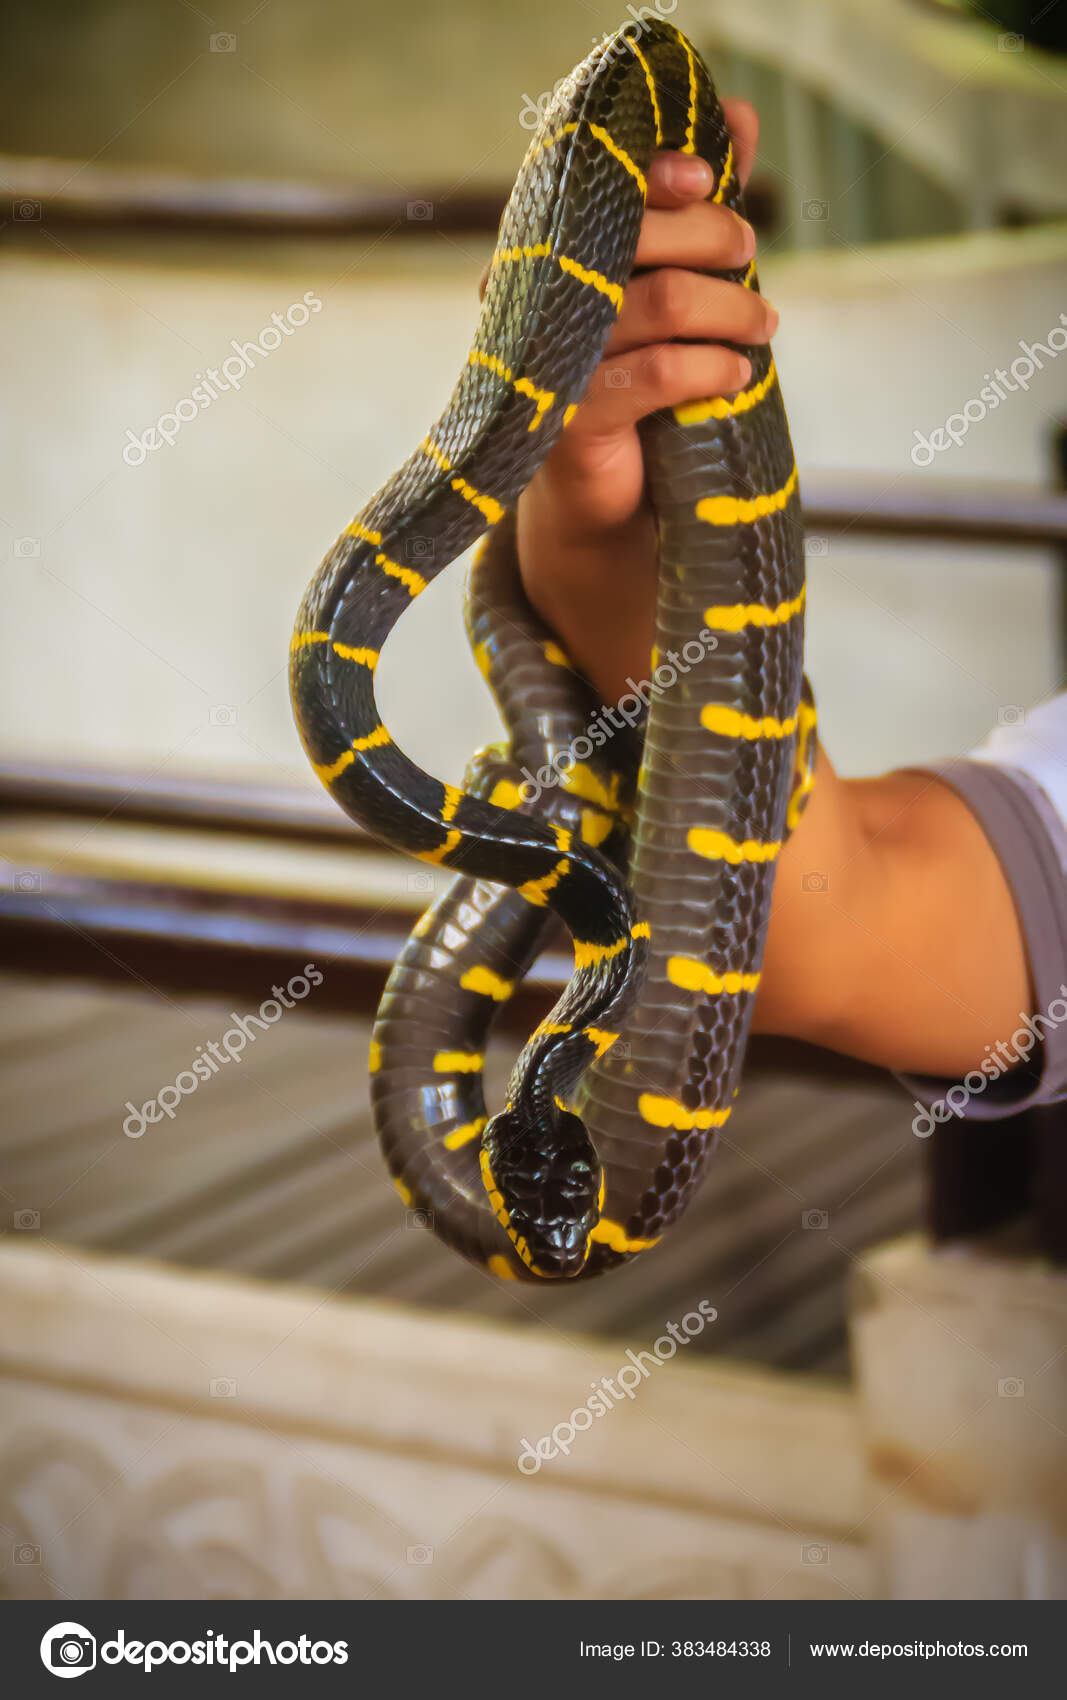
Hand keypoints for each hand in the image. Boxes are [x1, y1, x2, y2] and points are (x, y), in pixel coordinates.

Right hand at [514, 101, 774, 701]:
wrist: (606, 501)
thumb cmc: (640, 381)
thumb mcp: (677, 288)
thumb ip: (700, 206)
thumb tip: (742, 115)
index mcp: (556, 253)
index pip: (606, 188)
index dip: (661, 172)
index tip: (711, 181)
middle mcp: (541, 297)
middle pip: (642, 236)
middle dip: (715, 238)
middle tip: (753, 256)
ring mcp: (553, 360)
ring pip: (662, 302)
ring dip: (733, 308)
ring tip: (766, 324)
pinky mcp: (569, 421)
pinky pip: (657, 374)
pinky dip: (712, 368)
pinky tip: (738, 375)